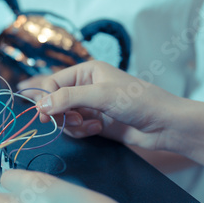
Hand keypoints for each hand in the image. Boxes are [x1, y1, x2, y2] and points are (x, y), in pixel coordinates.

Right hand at [22, 61, 180, 150]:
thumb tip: (40, 106)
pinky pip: (76, 129)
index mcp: (87, 71)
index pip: (53, 82)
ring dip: (73, 125)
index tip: (43, 114)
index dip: (46, 98)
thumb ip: (68, 99)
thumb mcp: (101, 95)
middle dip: (62, 113)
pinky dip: (83, 131)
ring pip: (64, 117)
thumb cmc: (138, 101)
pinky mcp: (95, 123)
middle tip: (75, 120)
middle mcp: (86, 86)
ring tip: (91, 125)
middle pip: (56, 101)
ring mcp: (91, 106)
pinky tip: (98, 130)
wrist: (163, 125)